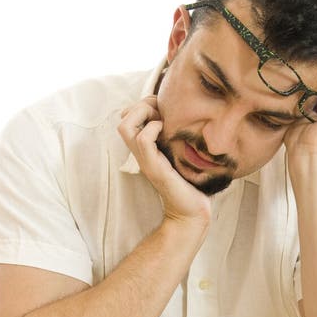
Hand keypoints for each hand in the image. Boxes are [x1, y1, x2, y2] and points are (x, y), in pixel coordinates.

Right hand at [118, 96, 211, 227]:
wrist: (192, 211)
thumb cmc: (193, 184)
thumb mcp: (185, 154)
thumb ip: (181, 139)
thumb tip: (193, 119)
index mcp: (147, 148)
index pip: (129, 118)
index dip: (144, 105)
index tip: (165, 109)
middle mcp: (142, 153)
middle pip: (123, 119)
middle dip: (142, 105)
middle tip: (163, 112)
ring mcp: (145, 160)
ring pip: (125, 126)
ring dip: (144, 114)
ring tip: (162, 120)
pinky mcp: (154, 167)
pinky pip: (143, 140)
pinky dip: (153, 128)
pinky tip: (167, 132)